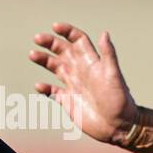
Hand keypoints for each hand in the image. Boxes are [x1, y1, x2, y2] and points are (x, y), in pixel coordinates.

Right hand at [29, 23, 140, 143]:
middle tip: (37, 38)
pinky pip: (52, 91)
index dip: (67, 32)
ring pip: (55, 68)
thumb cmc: (119, 100)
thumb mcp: (114, 75)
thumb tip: (104, 33)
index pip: (78, 41)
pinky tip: (38, 85)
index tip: (55, 27)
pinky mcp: (67, 100)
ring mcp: (73, 85)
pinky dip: (44, 88)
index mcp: (92, 62)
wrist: (118, 125)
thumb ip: (108, 55)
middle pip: (62, 51)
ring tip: (32, 54)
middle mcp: (81, 71)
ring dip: (43, 60)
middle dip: (50, 43)